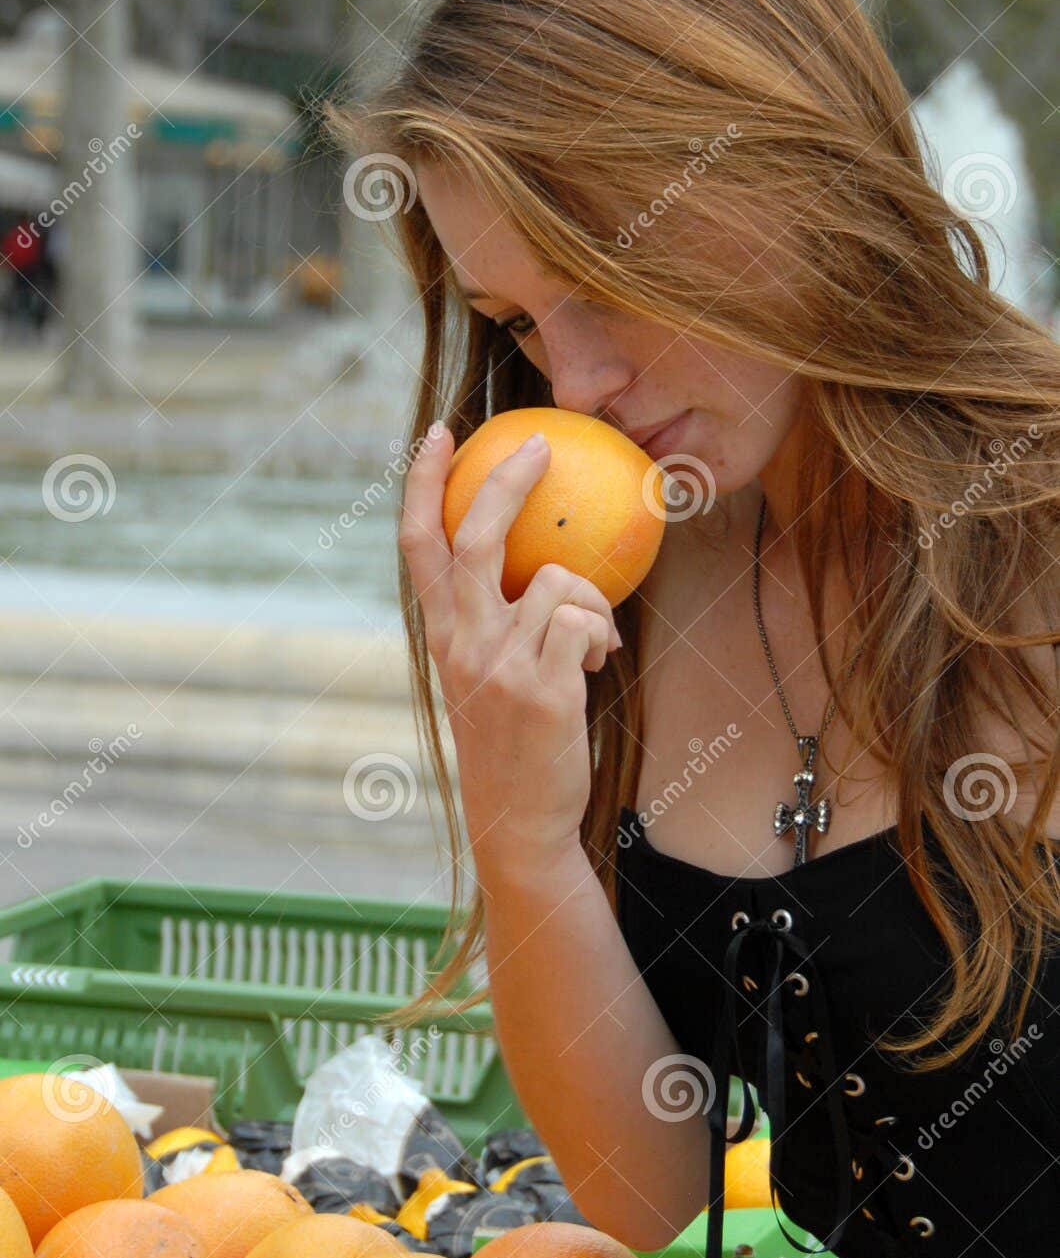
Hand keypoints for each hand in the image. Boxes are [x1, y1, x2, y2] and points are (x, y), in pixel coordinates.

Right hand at [399, 421, 621, 864]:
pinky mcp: (543, 688)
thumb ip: (495, 622)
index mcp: (441, 635)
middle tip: (539, 447)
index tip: (440, 436)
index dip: (424, 483)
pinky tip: (598, 662)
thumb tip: (544, 566)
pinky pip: (585, 620)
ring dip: (591, 600)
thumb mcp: (484, 675)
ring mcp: (500, 665)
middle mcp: (462, 643)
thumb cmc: (511, 743)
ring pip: (559, 580)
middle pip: (479, 536)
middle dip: (507, 480)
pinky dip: (600, 632)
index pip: (420, 543)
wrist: (517, 821)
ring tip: (592, 640)